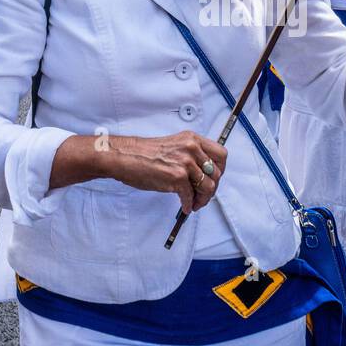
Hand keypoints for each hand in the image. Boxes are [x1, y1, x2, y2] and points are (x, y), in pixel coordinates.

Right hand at [103, 131, 228, 214]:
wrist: (125, 157)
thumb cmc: (144, 154)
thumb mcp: (174, 146)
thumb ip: (191, 155)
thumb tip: (203, 174)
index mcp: (192, 139)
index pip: (221, 154)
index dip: (220, 170)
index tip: (214, 178)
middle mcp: (191, 149)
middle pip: (216, 173)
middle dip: (212, 188)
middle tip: (203, 196)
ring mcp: (185, 163)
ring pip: (208, 187)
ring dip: (202, 199)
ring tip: (194, 203)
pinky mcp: (177, 177)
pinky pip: (191, 196)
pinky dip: (189, 204)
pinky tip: (185, 206)